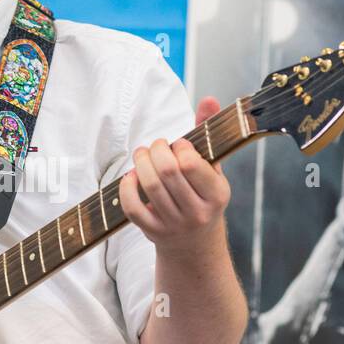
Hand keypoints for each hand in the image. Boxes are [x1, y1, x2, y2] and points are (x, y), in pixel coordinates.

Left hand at [119, 95, 230, 250]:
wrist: (196, 244)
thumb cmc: (202, 195)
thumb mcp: (212, 168)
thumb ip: (209, 133)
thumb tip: (209, 99)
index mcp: (217, 194)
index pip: (191, 163)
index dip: (178, 147)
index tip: (178, 146)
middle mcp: (197, 212)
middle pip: (167, 172)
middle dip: (156, 150)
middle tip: (155, 146)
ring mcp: (174, 224)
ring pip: (149, 186)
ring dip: (140, 162)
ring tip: (142, 155)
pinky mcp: (154, 232)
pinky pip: (133, 208)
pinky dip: (126, 188)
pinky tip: (131, 176)